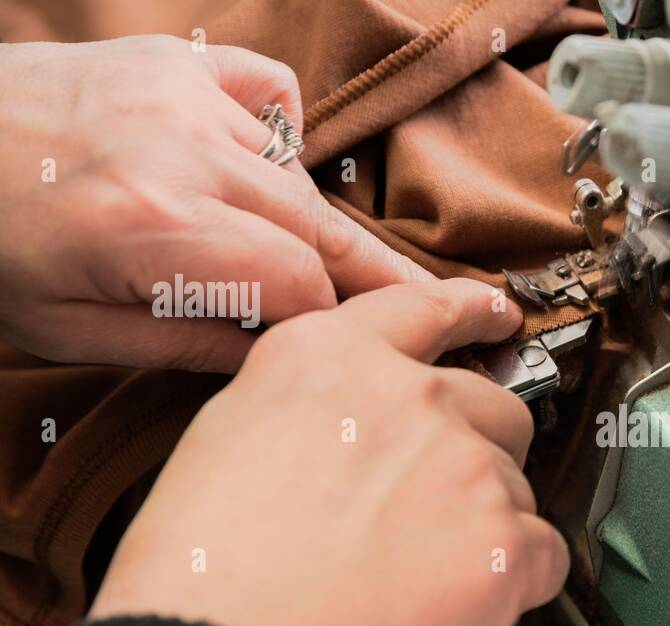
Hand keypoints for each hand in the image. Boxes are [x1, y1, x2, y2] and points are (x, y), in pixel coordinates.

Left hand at [0, 35, 435, 371]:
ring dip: (308, 225)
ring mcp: (179, 93)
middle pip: (319, 230)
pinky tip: (257, 169)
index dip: (335, 326)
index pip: (301, 285)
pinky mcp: (172, 60)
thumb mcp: (72, 331)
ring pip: (297, 177)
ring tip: (295, 260)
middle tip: (434, 310)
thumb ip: (188, 347)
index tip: (362, 352)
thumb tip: (283, 357)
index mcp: (152, 226)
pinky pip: (271, 93)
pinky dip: (281, 137)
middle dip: (366, 280)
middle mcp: (180, 149)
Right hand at [89, 283, 569, 625]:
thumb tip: (363, 415)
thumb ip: (320, 399)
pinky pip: (544, 555)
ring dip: (483, 525)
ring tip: (413, 576)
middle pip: (496, 408)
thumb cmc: (209, 566)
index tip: (498, 318)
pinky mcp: (505, 543)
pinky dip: (514, 582)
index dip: (472, 313)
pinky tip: (458, 605)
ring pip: (516, 489)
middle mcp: (415, 396)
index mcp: (337, 358)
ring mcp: (468, 467)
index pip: (427, 308)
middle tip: (426, 510)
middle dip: (476, 452)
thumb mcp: (234, 429)